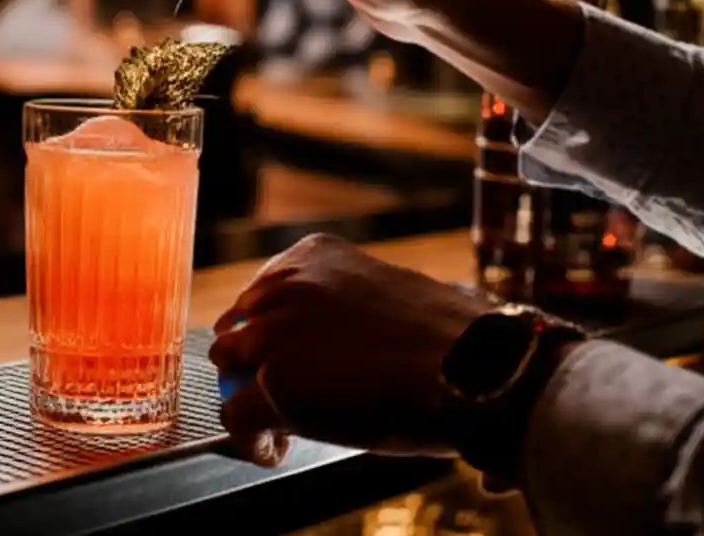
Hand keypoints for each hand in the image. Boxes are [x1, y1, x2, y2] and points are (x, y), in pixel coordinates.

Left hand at [209, 234, 489, 465]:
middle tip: (274, 385)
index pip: (264, 289)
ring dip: (246, 393)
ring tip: (272, 423)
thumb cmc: (454, 340)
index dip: (269, 325)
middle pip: (240, 324)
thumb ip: (350, 307)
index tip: (282, 349)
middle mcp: (286, 286)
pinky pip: (236, 416)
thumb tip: (345, 340)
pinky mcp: (273, 386)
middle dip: (251, 356)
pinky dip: (251, 439)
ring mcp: (274, 333)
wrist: (474, 370)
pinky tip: (275, 449)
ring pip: (229, 365)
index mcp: (315, 255)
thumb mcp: (392, 294)